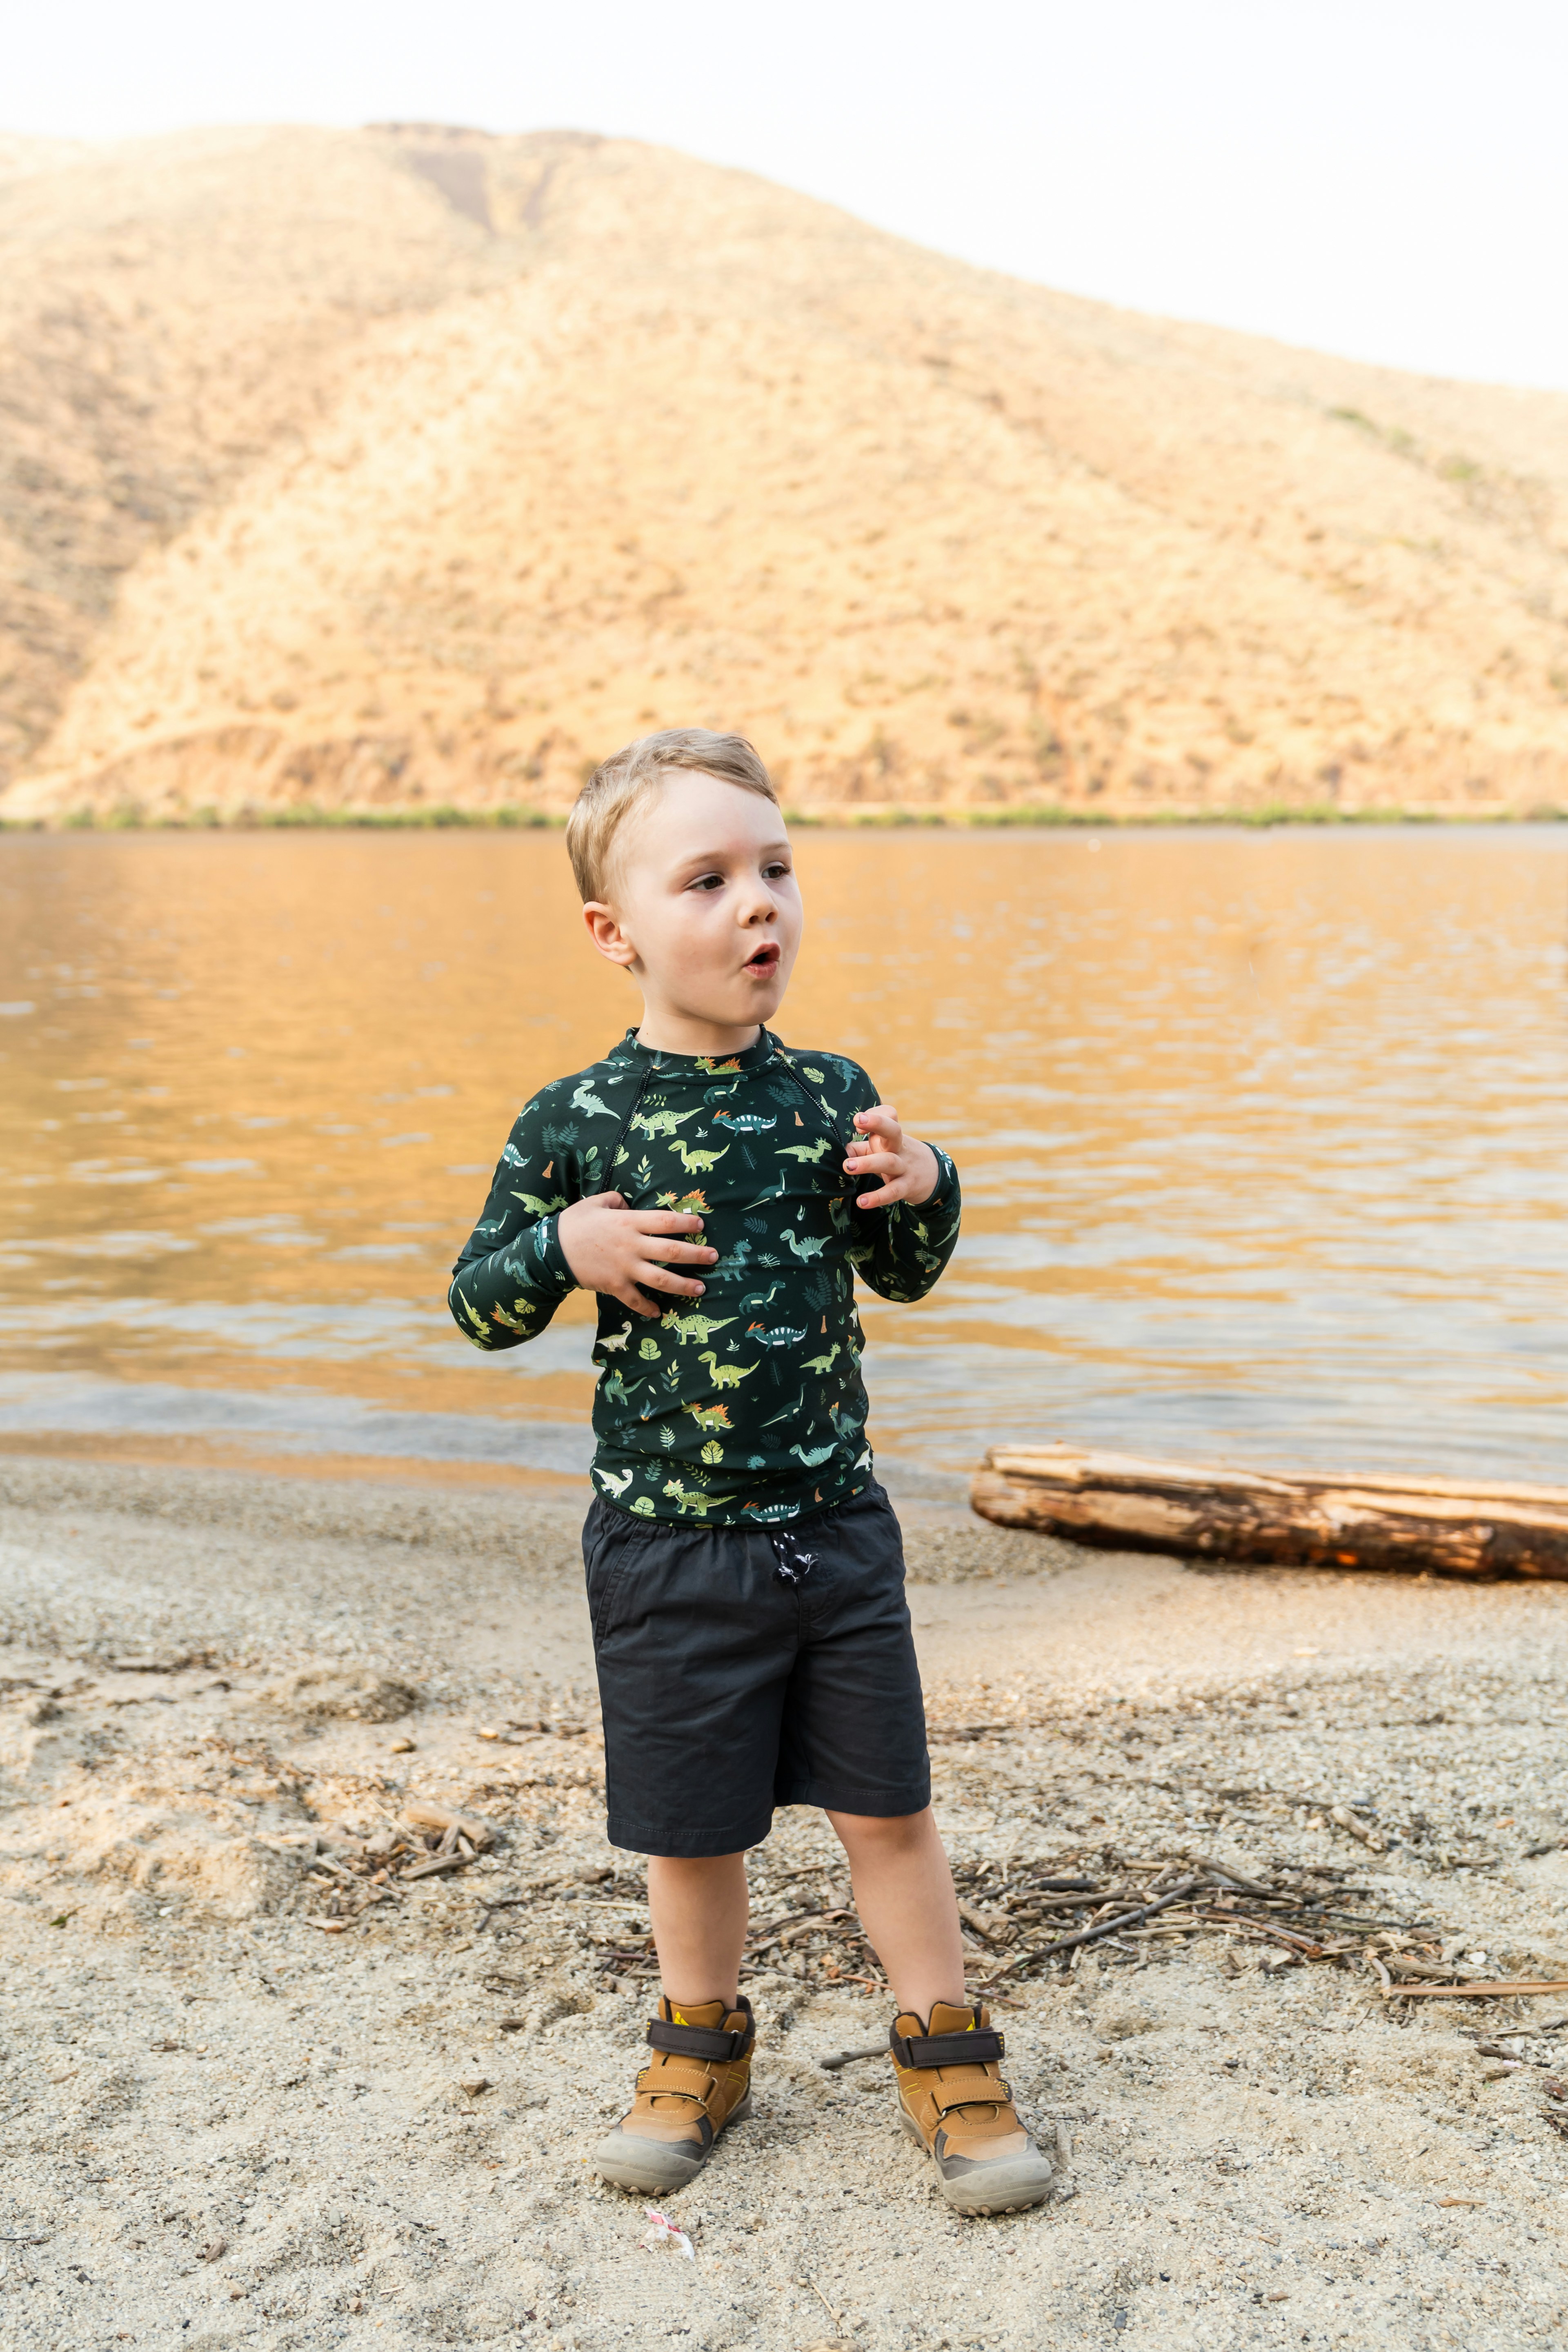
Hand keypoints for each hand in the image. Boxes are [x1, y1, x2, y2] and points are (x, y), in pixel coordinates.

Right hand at [556, 1191, 717, 1317]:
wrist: (549, 1251)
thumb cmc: (574, 1223)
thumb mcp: (595, 1202)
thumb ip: (617, 1200)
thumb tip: (631, 1204)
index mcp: (628, 1222)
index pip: (665, 1221)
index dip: (686, 1222)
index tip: (702, 1225)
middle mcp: (631, 1246)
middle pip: (671, 1251)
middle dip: (696, 1255)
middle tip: (714, 1257)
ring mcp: (624, 1268)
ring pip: (661, 1279)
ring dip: (684, 1285)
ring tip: (701, 1288)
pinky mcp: (614, 1286)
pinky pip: (635, 1300)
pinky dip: (647, 1308)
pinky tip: (659, 1312)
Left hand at [843, 1104, 939, 1209]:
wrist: (934, 1177)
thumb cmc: (898, 1158)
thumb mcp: (882, 1149)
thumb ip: (860, 1148)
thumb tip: (842, 1151)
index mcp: (892, 1136)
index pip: (890, 1115)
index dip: (875, 1114)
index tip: (858, 1120)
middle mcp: (900, 1148)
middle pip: (894, 1131)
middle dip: (877, 1123)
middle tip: (858, 1121)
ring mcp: (905, 1167)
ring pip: (889, 1162)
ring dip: (868, 1163)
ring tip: (847, 1166)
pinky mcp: (906, 1187)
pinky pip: (893, 1192)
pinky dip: (877, 1198)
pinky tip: (862, 1202)